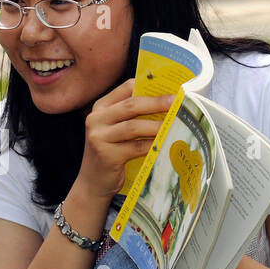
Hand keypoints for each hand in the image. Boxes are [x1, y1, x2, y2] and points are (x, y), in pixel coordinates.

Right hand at [74, 78, 173, 204]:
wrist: (92, 182)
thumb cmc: (110, 152)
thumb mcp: (115, 129)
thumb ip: (131, 115)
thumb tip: (166, 102)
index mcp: (100, 107)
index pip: (127, 88)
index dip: (149, 86)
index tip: (170, 88)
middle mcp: (96, 119)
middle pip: (131, 105)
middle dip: (157, 103)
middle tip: (177, 102)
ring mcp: (99, 137)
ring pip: (134, 127)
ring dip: (157, 126)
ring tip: (175, 125)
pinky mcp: (106, 155)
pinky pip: (136, 147)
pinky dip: (152, 145)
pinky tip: (165, 144)